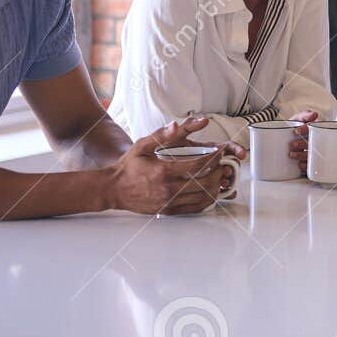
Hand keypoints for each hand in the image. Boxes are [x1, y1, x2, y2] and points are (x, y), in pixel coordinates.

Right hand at [107, 118, 232, 215]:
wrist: (113, 189)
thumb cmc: (128, 167)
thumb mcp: (142, 145)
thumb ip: (161, 135)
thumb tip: (176, 125)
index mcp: (164, 171)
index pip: (198, 164)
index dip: (214, 157)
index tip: (220, 152)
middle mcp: (168, 188)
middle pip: (205, 182)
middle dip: (218, 172)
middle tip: (223, 164)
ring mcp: (169, 202)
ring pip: (203, 197)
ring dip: (215, 187)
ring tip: (218, 177)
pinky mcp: (169, 211)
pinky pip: (194, 208)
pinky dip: (206, 200)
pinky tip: (209, 191)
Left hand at [287, 110, 317, 172]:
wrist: (285, 136)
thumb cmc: (295, 127)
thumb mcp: (298, 119)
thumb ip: (305, 115)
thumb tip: (314, 114)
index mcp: (314, 130)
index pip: (312, 129)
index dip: (304, 129)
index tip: (296, 131)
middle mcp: (314, 141)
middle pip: (312, 143)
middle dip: (302, 144)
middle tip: (293, 144)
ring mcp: (312, 151)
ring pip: (311, 155)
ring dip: (302, 155)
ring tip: (292, 155)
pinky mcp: (309, 161)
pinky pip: (311, 165)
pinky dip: (306, 165)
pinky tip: (300, 164)